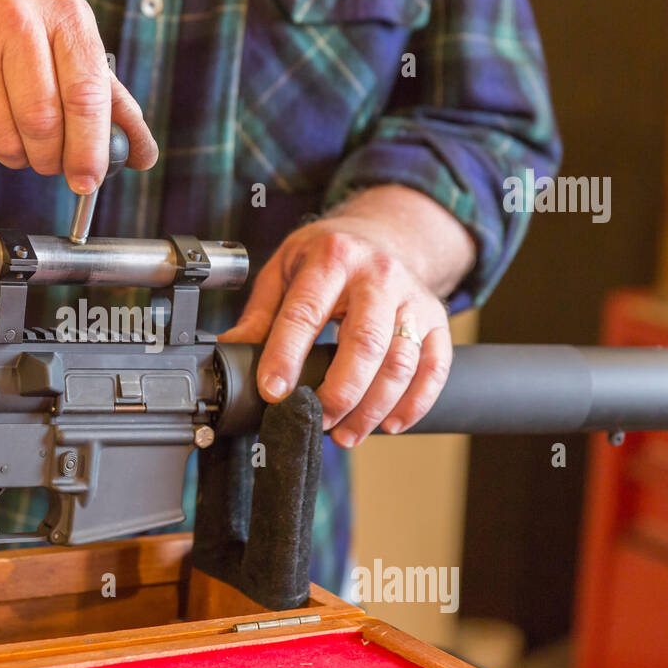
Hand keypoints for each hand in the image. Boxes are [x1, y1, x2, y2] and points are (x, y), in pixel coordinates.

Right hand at [0, 0, 156, 192]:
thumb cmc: (19, 43)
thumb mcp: (73, 56)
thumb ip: (113, 107)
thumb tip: (142, 155)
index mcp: (65, 16)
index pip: (85, 95)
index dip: (90, 148)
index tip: (89, 179)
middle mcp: (18, 21)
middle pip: (44, 123)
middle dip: (51, 159)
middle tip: (52, 162)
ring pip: (7, 139)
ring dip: (18, 157)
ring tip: (20, 137)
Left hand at [220, 186, 474, 446]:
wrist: (383, 234)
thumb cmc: (327, 256)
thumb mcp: (284, 269)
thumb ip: (260, 313)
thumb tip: (230, 351)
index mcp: (332, 258)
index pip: (306, 312)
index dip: (287, 355)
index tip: (273, 392)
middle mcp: (378, 275)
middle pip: (365, 343)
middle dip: (340, 392)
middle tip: (318, 420)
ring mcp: (413, 299)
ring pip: (402, 362)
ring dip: (374, 408)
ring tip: (345, 434)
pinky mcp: (437, 320)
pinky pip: (435, 368)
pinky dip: (415, 402)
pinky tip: (390, 423)